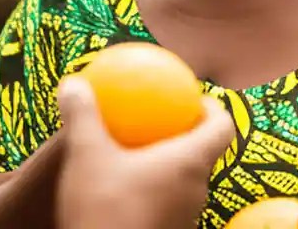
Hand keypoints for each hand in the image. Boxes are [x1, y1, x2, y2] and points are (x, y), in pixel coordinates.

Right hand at [56, 76, 234, 228]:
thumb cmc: (103, 209)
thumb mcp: (85, 154)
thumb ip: (82, 114)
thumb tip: (74, 82)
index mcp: (190, 162)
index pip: (223, 126)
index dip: (212, 107)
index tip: (191, 98)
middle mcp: (197, 190)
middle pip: (205, 152)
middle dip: (183, 133)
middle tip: (157, 121)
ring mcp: (187, 216)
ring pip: (186, 180)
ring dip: (167, 163)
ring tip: (135, 152)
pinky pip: (170, 201)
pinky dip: (155, 187)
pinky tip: (123, 186)